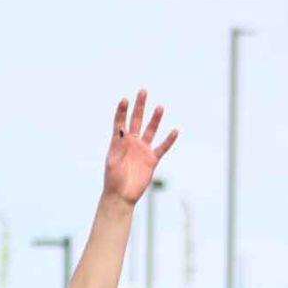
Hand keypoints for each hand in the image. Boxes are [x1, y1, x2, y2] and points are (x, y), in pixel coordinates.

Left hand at [104, 91, 177, 205]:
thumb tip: (123, 128)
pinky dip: (169, 139)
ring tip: (160, 107)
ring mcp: (142, 150)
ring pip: (150, 130)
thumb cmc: (112, 179)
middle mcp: (132, 142)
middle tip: (143, 91)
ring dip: (155, 119)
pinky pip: (162, 147)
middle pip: (137, 120)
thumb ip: (118, 144)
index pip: (121, 121)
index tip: (125, 99)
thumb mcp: (113, 160)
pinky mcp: (152, 160)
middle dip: (140, 106)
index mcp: (119, 141)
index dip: (122, 110)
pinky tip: (175, 130)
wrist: (121, 196)